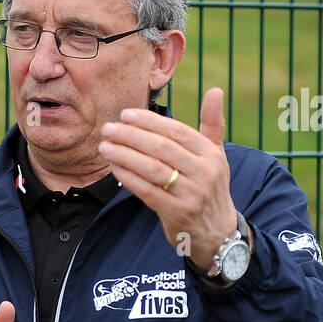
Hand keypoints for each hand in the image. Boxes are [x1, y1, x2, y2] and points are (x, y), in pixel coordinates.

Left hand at [98, 87, 241, 270]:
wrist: (217, 231)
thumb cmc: (209, 186)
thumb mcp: (216, 155)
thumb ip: (212, 124)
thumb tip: (216, 90)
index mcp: (211, 154)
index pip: (177, 132)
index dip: (149, 122)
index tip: (126, 114)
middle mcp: (204, 172)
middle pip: (162, 148)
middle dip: (131, 136)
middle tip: (108, 128)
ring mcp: (191, 194)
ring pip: (153, 169)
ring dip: (125, 155)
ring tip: (105, 146)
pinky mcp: (177, 212)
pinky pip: (147, 191)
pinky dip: (129, 178)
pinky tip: (114, 167)